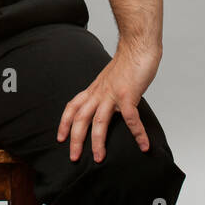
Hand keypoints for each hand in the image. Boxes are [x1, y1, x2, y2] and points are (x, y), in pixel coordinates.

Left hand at [57, 45, 160, 162]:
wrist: (137, 45)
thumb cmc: (128, 62)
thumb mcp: (110, 79)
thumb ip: (107, 92)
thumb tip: (109, 106)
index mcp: (95, 89)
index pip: (72, 107)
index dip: (64, 123)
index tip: (60, 138)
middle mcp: (99, 92)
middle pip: (80, 118)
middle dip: (75, 139)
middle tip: (74, 158)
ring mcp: (112, 94)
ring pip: (98, 121)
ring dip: (97, 142)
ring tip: (99, 158)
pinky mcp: (128, 94)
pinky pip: (130, 118)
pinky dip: (137, 133)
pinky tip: (143, 145)